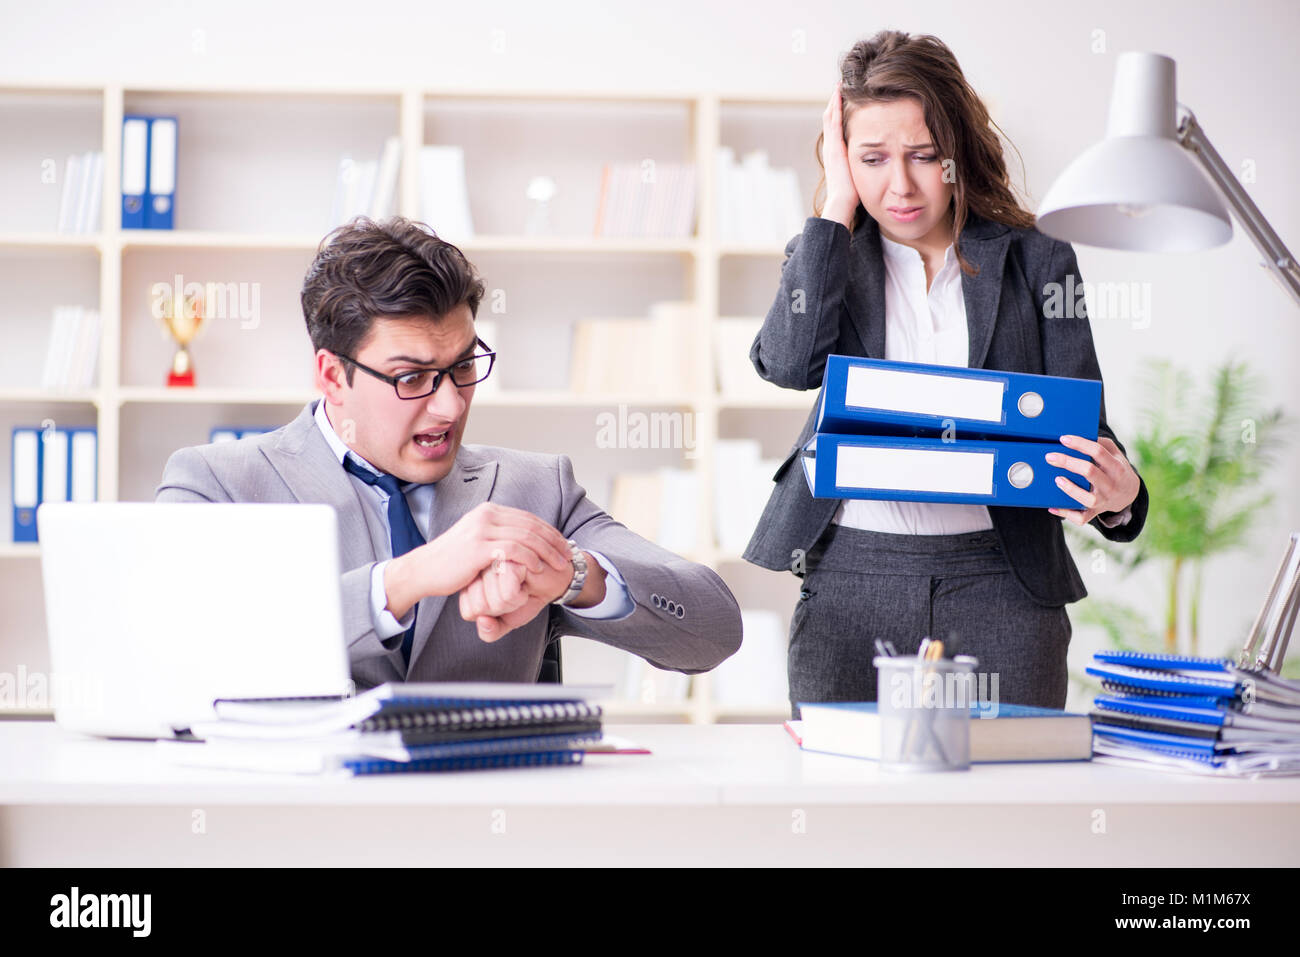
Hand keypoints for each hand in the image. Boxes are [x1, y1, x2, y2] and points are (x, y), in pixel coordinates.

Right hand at [383, 502, 572, 620]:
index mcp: (488, 511)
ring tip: (559, 564)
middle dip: (554, 541)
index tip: (564, 546)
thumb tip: (520, 539)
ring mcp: (482, 529)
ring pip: (527, 536)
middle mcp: (486, 515)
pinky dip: (531, 559)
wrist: (424, 571)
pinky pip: (514, 550)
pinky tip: (539, 569)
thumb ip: (497, 535)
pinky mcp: (479, 547)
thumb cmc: (452, 563)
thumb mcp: (476, 541)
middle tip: (568, 555)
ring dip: (548, 551)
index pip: (528, 518)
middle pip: (531, 525)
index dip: (549, 532)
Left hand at [458, 554, 566, 642]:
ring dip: (514, 602)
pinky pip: (508, 595)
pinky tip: (526, 580)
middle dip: (503, 609)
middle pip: (478, 608)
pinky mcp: (507, 558)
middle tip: (514, 593)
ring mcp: (490, 561)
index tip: (503, 601)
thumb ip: (490, 631)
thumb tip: (482, 622)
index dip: (491, 615)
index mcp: (470, 582)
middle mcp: (476, 569)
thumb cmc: (529, 595)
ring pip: (494, 602)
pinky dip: (522, 595)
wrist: (554, 579)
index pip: (468, 612)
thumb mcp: (506, 621)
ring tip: (520, 586)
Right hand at [821, 83, 858, 227]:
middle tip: (841, 86)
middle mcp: (831, 147)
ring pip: (830, 117)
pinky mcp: (834, 146)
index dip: (839, 114)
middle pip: (830, 119)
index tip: (845, 100)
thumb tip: (875, 162)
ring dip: (834, 101)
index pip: (836, 128)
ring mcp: (831, 146)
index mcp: (836, 154)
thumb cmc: (852, 195)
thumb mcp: (858, 175)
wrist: (842, 202)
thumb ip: (862, 165)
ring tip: (840, 85)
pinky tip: (839, 94)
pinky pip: (833, 121)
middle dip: (835, 103)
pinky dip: (835, 107)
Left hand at [1046, 435, 1139, 525]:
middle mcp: (1111, 484)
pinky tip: (1052, 507)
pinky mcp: (1095, 512)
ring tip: (1057, 480)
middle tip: (1050, 457)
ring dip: (1070, 489)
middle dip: (1068, 463)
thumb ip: (1101, 444)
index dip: (1080, 444)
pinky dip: (1067, 514)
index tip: (1063, 439)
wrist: (1130, 493)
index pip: (1098, 452)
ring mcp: (1103, 500)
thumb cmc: (1116, 468)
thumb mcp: (1115, 454)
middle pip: (1090, 472)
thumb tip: (1079, 435)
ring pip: (1087, 498)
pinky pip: (1081, 518)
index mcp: (1116, 467)